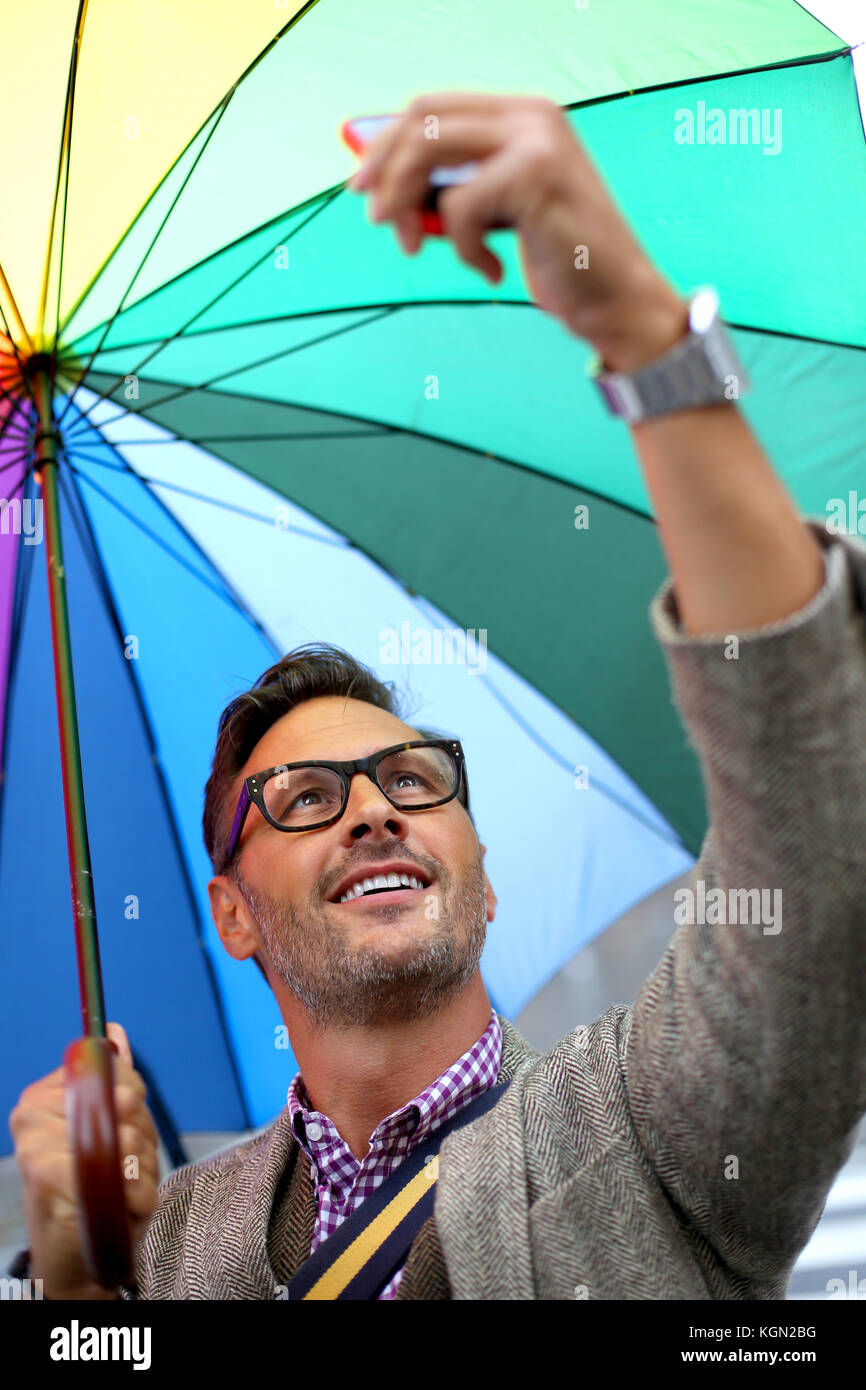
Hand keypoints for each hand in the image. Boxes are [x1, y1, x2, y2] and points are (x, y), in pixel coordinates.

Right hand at [9, 1022, 159, 1298]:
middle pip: (126, 1098)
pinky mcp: (49, 1178)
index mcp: (46, 1093)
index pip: (115, 1068)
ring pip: (128, 1136)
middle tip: (125, 1165)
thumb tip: (113, 1032)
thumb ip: (111, 1077)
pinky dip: (136, 1194)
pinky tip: (122, 1205)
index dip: (134, 1100)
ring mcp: (37, 1144)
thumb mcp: (111, 1127)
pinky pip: (121, 1172)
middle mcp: (33, 1111)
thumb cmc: (94, 1188)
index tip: (124, 1126)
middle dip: (142, 1136)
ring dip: (144, 1169)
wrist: (76, 1256)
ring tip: (122, 1188)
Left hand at [348, 92, 687, 371]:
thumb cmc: (559, 260)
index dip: (386, 144)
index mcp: (522, 114)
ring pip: (429, 154)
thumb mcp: (498, 212)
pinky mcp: (535, 177)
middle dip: (387, 172)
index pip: (432, 107)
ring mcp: (536, 141)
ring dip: (410, 208)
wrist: (616, 299)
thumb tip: (381, 185)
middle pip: (422, 119)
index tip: (362, 186)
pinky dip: (463, 249)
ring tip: (418, 247)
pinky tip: (491, 270)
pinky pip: (458, 206)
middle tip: (380, 222)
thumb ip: (454, 186)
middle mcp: (531, 115)